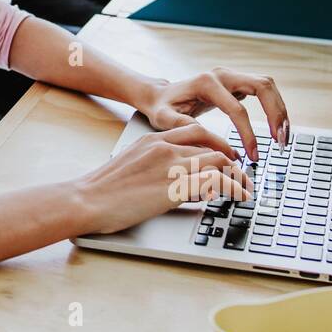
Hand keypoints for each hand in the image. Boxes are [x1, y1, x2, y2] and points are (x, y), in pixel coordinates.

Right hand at [75, 123, 252, 233]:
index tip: (226, 156)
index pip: (195, 131)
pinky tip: (238, 196)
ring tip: (245, 188)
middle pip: (212, 145)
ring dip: (238, 175)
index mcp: (152, 140)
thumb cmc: (102, 189)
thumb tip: (172, 179)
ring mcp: (171, 166)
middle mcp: (164, 147)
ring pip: (219, 160)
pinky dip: (233, 187)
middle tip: (242, 173)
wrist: (87, 199)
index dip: (216, 143)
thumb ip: (153, 165)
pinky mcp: (176, 187)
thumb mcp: (130, 165)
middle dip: (232, 159)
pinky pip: (216, 181)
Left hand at [134, 67, 288, 161]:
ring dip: (280, 109)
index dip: (248, 134)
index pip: (237, 109)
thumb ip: (181, 125)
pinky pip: (263, 91)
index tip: (253, 155)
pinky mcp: (237, 82)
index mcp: (207, 83)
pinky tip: (277, 128)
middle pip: (262, 86)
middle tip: (281, 141)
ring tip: (283, 137)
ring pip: (267, 85)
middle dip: (276, 114)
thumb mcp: (163, 118)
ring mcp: (231, 76)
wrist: (161, 95)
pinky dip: (274, 107)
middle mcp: (222, 74)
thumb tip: (205, 137)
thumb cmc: (162, 108)